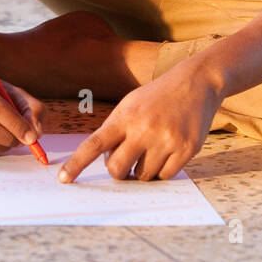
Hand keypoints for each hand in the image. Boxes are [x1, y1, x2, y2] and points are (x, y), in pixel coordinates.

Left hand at [58, 64, 223, 182]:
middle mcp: (145, 129)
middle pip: (118, 169)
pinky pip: (166, 176)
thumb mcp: (131, 103)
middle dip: (118, 172)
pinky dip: (163, 170)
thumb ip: (114, 128)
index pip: (95, 144)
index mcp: (127, 117)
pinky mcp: (187, 149)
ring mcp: (167, 140)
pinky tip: (168, 152)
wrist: (198, 82)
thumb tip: (104, 159)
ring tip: (153, 149)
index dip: (77, 163)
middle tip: (126, 164)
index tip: (63, 179)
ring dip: (143, 170)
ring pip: (143, 176)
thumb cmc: (159, 95)